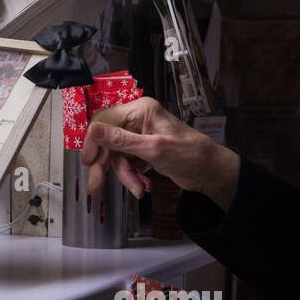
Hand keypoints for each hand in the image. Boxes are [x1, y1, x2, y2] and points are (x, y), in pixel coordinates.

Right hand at [81, 96, 239, 209]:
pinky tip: (144, 187)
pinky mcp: (143, 150)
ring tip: (140, 190)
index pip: (103, 121)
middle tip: (95, 186)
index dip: (92, 142)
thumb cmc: (189, 155)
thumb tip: (92, 131)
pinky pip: (127, 163)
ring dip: (125, 175)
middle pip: (107, 142)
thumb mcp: (153, 149)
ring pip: (117, 156)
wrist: (211, 173)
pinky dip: (133, 177)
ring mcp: (140, 135)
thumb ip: (120, 140)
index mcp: (139, 110)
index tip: (88, 162)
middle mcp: (137, 119)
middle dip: (106, 166)